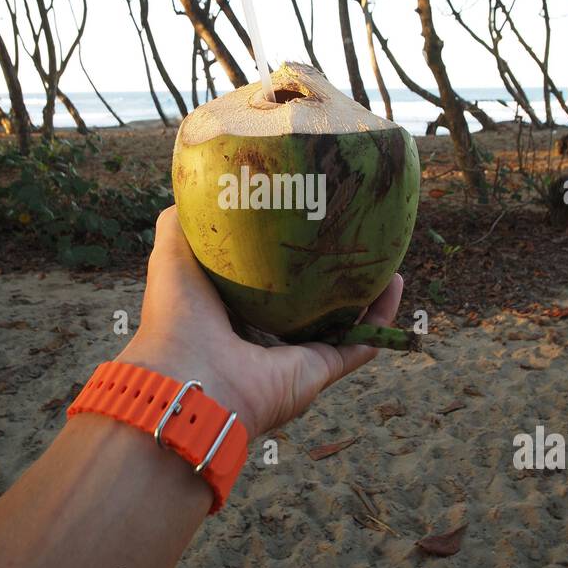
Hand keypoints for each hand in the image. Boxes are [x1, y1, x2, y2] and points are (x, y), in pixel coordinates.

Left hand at [116, 206, 403, 439]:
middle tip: (349, 237)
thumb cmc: (176, 315)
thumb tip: (200, 189)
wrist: (190, 379)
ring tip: (384, 258)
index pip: (261, 281)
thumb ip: (181, 222)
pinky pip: (358, 345)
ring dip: (364, 294)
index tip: (303, 220)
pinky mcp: (316, 373)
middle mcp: (261, 338)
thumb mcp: (172, 254)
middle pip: (304, 303)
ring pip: (339, 323)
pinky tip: (395, 284)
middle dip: (327, 275)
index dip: (281, 254)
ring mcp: (291, 359)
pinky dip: (380, 320)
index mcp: (226, 313)